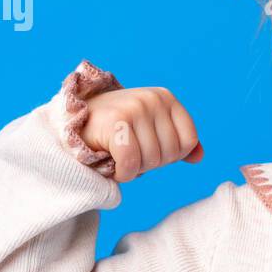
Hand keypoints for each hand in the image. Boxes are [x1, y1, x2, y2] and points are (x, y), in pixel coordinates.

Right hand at [80, 87, 203, 182]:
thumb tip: (199, 157)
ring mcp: (135, 108)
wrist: (72, 124)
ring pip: (151, 160)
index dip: (171, 155)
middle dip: (151, 163)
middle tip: (130, 151)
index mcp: (166, 97)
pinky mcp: (116, 123)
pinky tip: (114, 164)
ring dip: (135, 168)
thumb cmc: (116, 130)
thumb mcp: (151, 129)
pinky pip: (132, 164)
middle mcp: (152, 99)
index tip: (149, 148)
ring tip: (120, 154)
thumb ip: (177, 141)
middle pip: (171, 154)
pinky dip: (123, 173)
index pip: (189, 141)